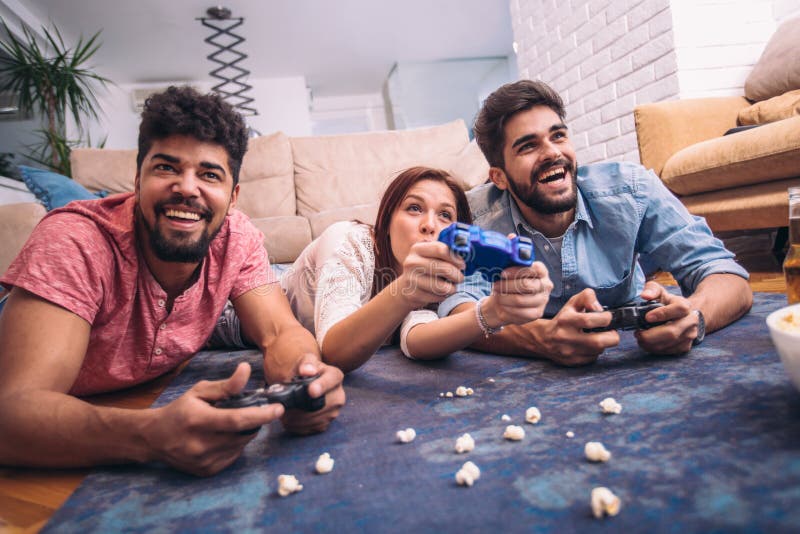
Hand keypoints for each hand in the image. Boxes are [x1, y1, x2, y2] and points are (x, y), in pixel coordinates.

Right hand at [146, 362, 283, 475]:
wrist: (154, 438)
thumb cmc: (180, 410)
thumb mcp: (200, 392)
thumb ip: (226, 385)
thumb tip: (246, 369)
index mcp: (198, 420)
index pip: (236, 420)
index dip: (260, 415)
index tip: (278, 408)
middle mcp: (200, 444)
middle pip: (242, 434)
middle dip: (255, 421)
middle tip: (253, 411)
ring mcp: (203, 461)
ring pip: (241, 446)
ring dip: (245, 433)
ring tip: (232, 422)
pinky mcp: (207, 471)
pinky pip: (233, 456)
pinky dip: (236, 444)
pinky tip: (223, 437)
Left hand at [280, 354, 344, 434]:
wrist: (304, 385)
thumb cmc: (304, 371)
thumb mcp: (304, 361)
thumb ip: (306, 363)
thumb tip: (307, 371)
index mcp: (335, 376)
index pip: (331, 380)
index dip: (321, 386)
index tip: (311, 391)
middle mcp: (338, 395)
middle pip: (321, 404)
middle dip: (300, 406)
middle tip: (284, 405)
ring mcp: (334, 411)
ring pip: (313, 419)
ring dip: (296, 418)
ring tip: (285, 411)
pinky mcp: (325, 424)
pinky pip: (310, 428)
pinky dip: (296, 426)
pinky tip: (290, 418)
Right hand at [395, 241, 464, 308]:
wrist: (405, 288)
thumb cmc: (425, 269)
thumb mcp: (430, 256)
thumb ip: (445, 252)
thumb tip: (464, 253)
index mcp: (417, 248)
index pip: (441, 249)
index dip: (455, 258)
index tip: (462, 265)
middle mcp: (412, 262)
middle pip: (445, 269)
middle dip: (457, 275)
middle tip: (460, 278)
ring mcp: (411, 279)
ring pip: (442, 286)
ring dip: (452, 288)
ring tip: (452, 287)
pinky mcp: (413, 294)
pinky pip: (437, 297)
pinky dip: (443, 296)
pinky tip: (441, 293)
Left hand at [481, 261, 552, 326]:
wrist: (506, 301)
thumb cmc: (509, 283)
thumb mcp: (510, 272)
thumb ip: (510, 266)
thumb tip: (504, 262)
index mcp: (541, 271)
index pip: (534, 269)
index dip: (516, 271)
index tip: (503, 274)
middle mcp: (546, 285)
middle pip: (525, 285)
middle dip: (507, 286)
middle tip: (496, 286)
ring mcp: (543, 300)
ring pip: (520, 300)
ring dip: (504, 298)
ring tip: (498, 295)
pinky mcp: (537, 313)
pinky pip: (520, 312)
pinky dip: (507, 308)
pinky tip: (503, 305)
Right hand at [531, 288, 619, 365]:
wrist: (544, 339)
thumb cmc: (562, 319)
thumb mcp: (572, 303)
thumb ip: (587, 297)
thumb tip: (600, 308)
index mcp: (566, 320)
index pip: (590, 320)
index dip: (605, 318)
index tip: (606, 317)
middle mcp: (566, 337)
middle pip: (600, 342)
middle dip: (611, 336)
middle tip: (608, 330)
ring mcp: (570, 352)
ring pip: (599, 350)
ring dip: (602, 343)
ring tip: (595, 336)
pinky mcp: (573, 362)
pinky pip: (593, 358)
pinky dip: (594, 351)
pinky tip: (588, 345)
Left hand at [634, 281, 698, 354]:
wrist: (684, 316)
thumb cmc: (668, 303)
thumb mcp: (660, 292)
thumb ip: (651, 290)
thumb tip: (645, 296)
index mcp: (685, 306)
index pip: (678, 309)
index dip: (662, 314)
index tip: (646, 317)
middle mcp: (690, 322)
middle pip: (672, 332)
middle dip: (650, 335)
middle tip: (638, 333)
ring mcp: (689, 336)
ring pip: (669, 344)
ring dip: (650, 343)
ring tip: (640, 337)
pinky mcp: (685, 347)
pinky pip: (668, 351)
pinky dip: (654, 349)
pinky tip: (646, 343)